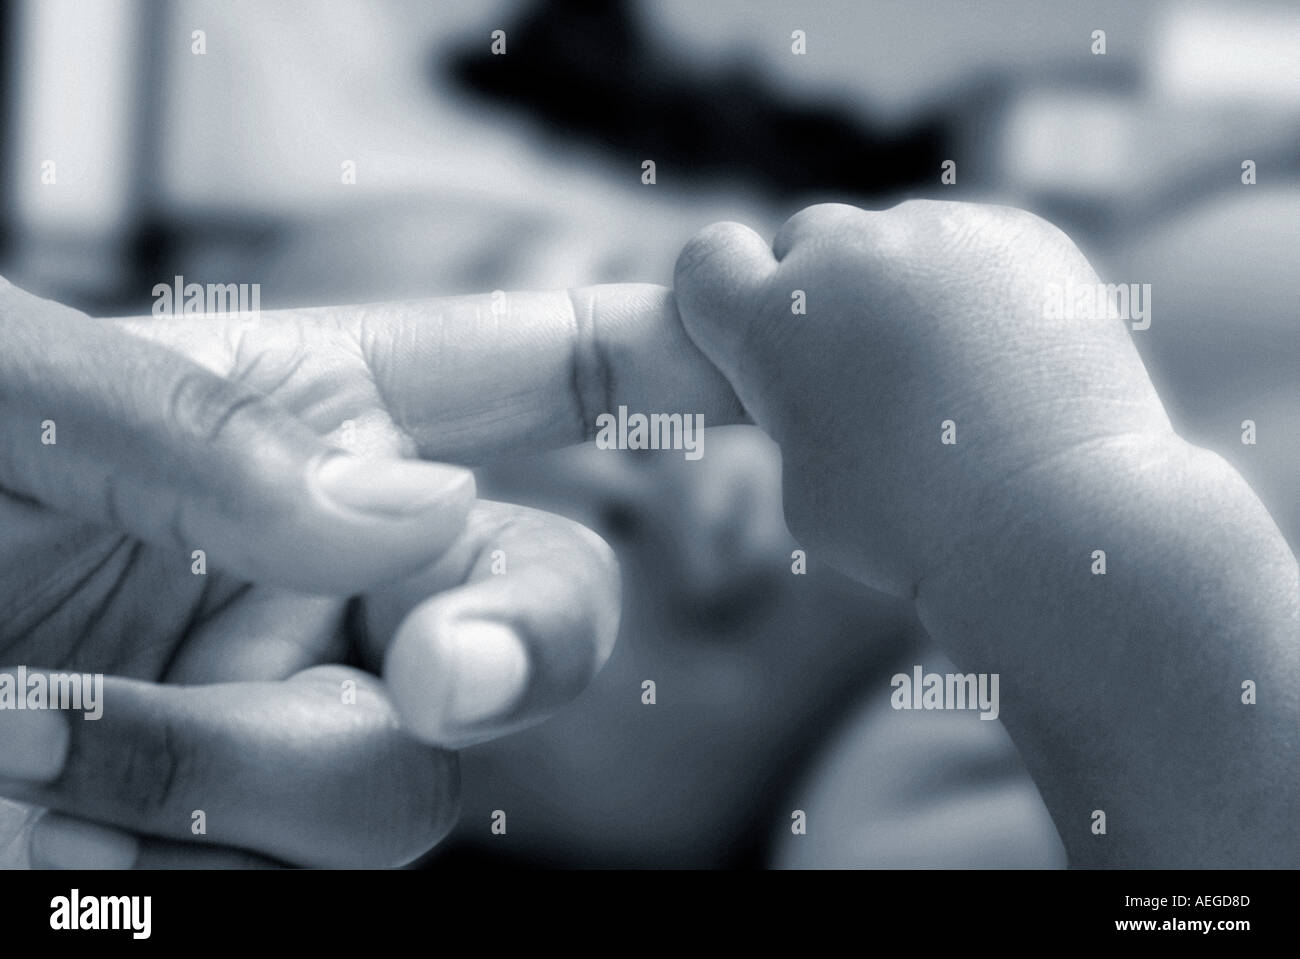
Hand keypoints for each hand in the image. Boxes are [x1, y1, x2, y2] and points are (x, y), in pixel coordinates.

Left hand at [0, 278, 740, 866]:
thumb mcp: (28, 394)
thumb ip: (225, 441)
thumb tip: (412, 530)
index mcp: (315, 424)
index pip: (533, 383)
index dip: (658, 362)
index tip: (747, 347)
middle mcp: (333, 576)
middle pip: (537, 621)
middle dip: (524, 645)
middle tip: (439, 664)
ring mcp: (287, 712)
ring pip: (408, 787)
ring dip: (250, 766)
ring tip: (41, 725)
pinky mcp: (220, 835)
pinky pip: (285, 873)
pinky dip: (173, 843)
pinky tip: (41, 800)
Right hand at [673, 201, 1299, 865]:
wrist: (1050, 517)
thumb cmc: (910, 527)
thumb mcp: (802, 483)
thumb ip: (787, 402)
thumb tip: (808, 375)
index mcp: (771, 320)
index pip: (706, 260)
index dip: (721, 296)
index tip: (748, 331)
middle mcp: (845, 255)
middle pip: (804, 237)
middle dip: (815, 285)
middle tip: (856, 359)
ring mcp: (937, 233)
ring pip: (891, 237)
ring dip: (897, 282)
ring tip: (944, 369)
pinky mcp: (1017, 233)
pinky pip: (968, 242)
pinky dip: (971, 284)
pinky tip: (1000, 355)